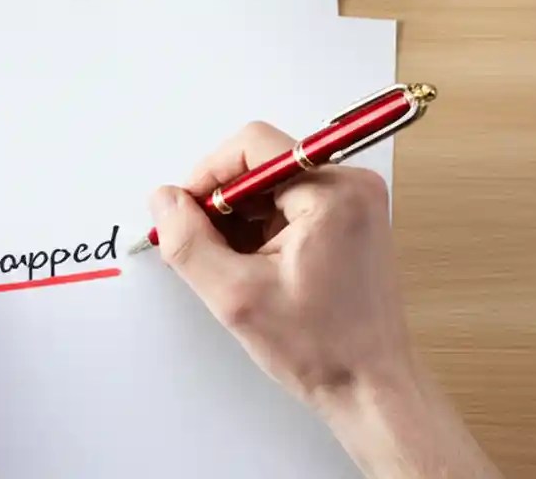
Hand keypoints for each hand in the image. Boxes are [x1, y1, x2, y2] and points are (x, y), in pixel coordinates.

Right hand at [150, 122, 500, 477]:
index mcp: (333, 192)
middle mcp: (351, 185)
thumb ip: (189, 241)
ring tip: (233, 268)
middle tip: (203, 248)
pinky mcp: (349, 221)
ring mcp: (354, 203)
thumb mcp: (237, 296)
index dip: (207, 175)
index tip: (183, 213)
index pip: (252, 145)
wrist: (372, 389)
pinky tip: (253, 269)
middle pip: (261, 163)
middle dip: (222, 204)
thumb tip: (163, 200)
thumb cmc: (323, 349)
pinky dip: (262, 231)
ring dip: (240, 220)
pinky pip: (290, 205)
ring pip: (272, 186)